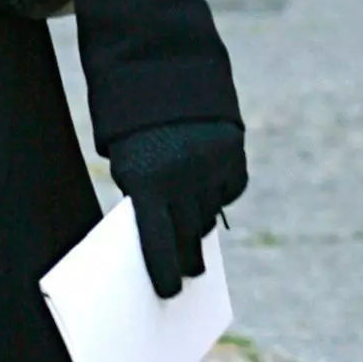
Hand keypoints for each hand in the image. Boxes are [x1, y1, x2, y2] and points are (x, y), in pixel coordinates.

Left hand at [106, 119, 246, 299]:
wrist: (158, 67)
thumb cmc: (134, 130)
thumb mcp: (129, 162)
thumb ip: (148, 200)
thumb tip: (172, 247)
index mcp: (147, 182)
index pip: (157, 243)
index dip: (164, 273)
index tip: (168, 294)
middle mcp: (183, 176)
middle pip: (190, 235)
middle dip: (188, 257)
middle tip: (189, 273)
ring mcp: (211, 163)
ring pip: (211, 214)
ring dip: (202, 225)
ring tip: (194, 233)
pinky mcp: (233, 150)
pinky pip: (230, 189)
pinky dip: (221, 194)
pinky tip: (208, 191)